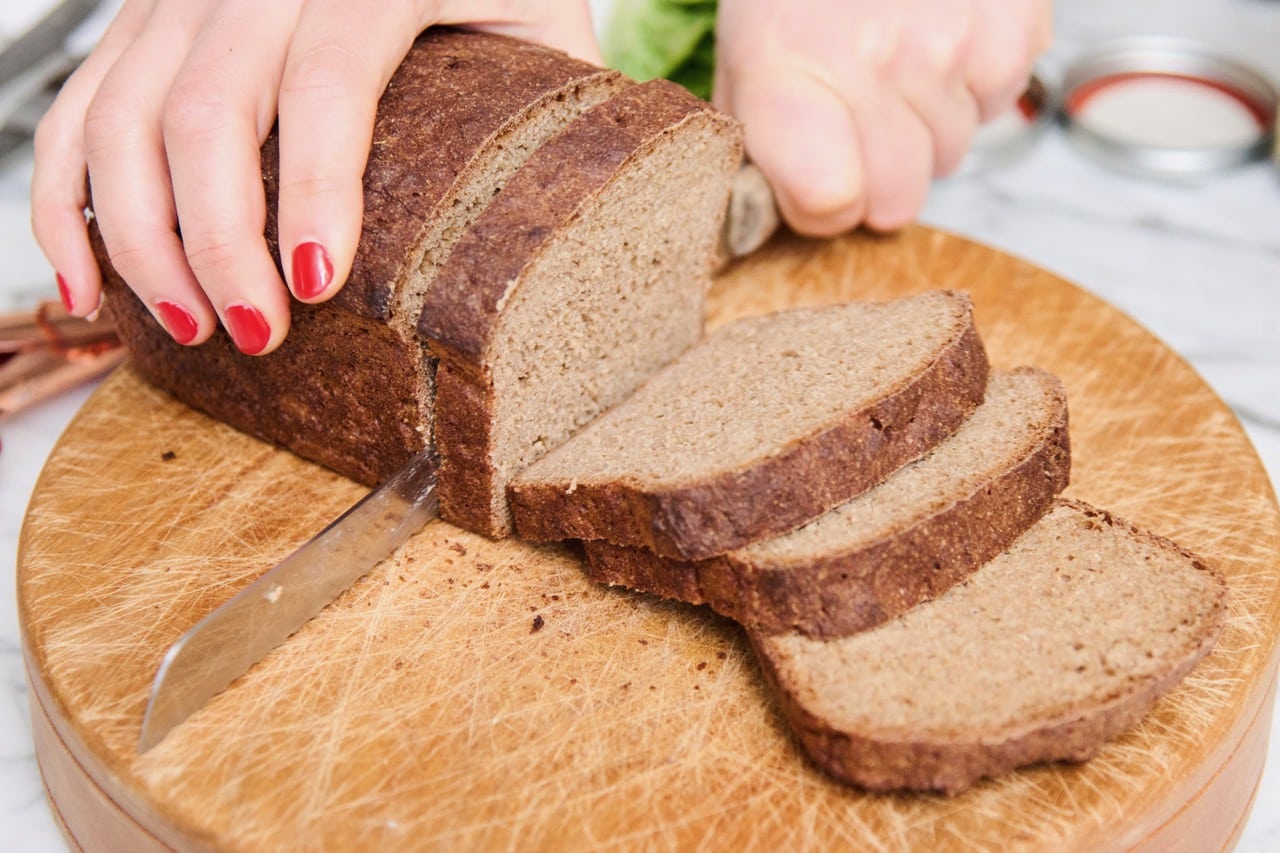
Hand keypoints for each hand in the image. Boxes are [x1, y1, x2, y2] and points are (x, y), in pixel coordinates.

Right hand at [31, 0, 599, 353]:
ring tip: (186, 328)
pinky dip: (66, 200)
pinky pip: (76, 107)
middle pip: (207, 109)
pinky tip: (86, 281)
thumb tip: (582, 227)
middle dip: (217, 242)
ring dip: (137, 236)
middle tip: (256, 335)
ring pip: (121, 114)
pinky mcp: (145, 16)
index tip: (314, 288)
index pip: (325, 80)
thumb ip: (552, 102)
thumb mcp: (542, 21)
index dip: (313, 192)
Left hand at [713, 0, 1051, 235]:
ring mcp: (947, 47)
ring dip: (924, 127)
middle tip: (859, 115)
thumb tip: (766, 222)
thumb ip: (756, 146)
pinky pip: (996, 107)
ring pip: (948, 160)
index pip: (827, 202)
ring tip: (899, 61)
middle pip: (894, 203)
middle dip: (877, 177)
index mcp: (786, 74)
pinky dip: (972, 84)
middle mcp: (870, 62)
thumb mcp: (745, 58)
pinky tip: (941, 38)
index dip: (823, 207)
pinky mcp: (1010, 32)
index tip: (816, 179)